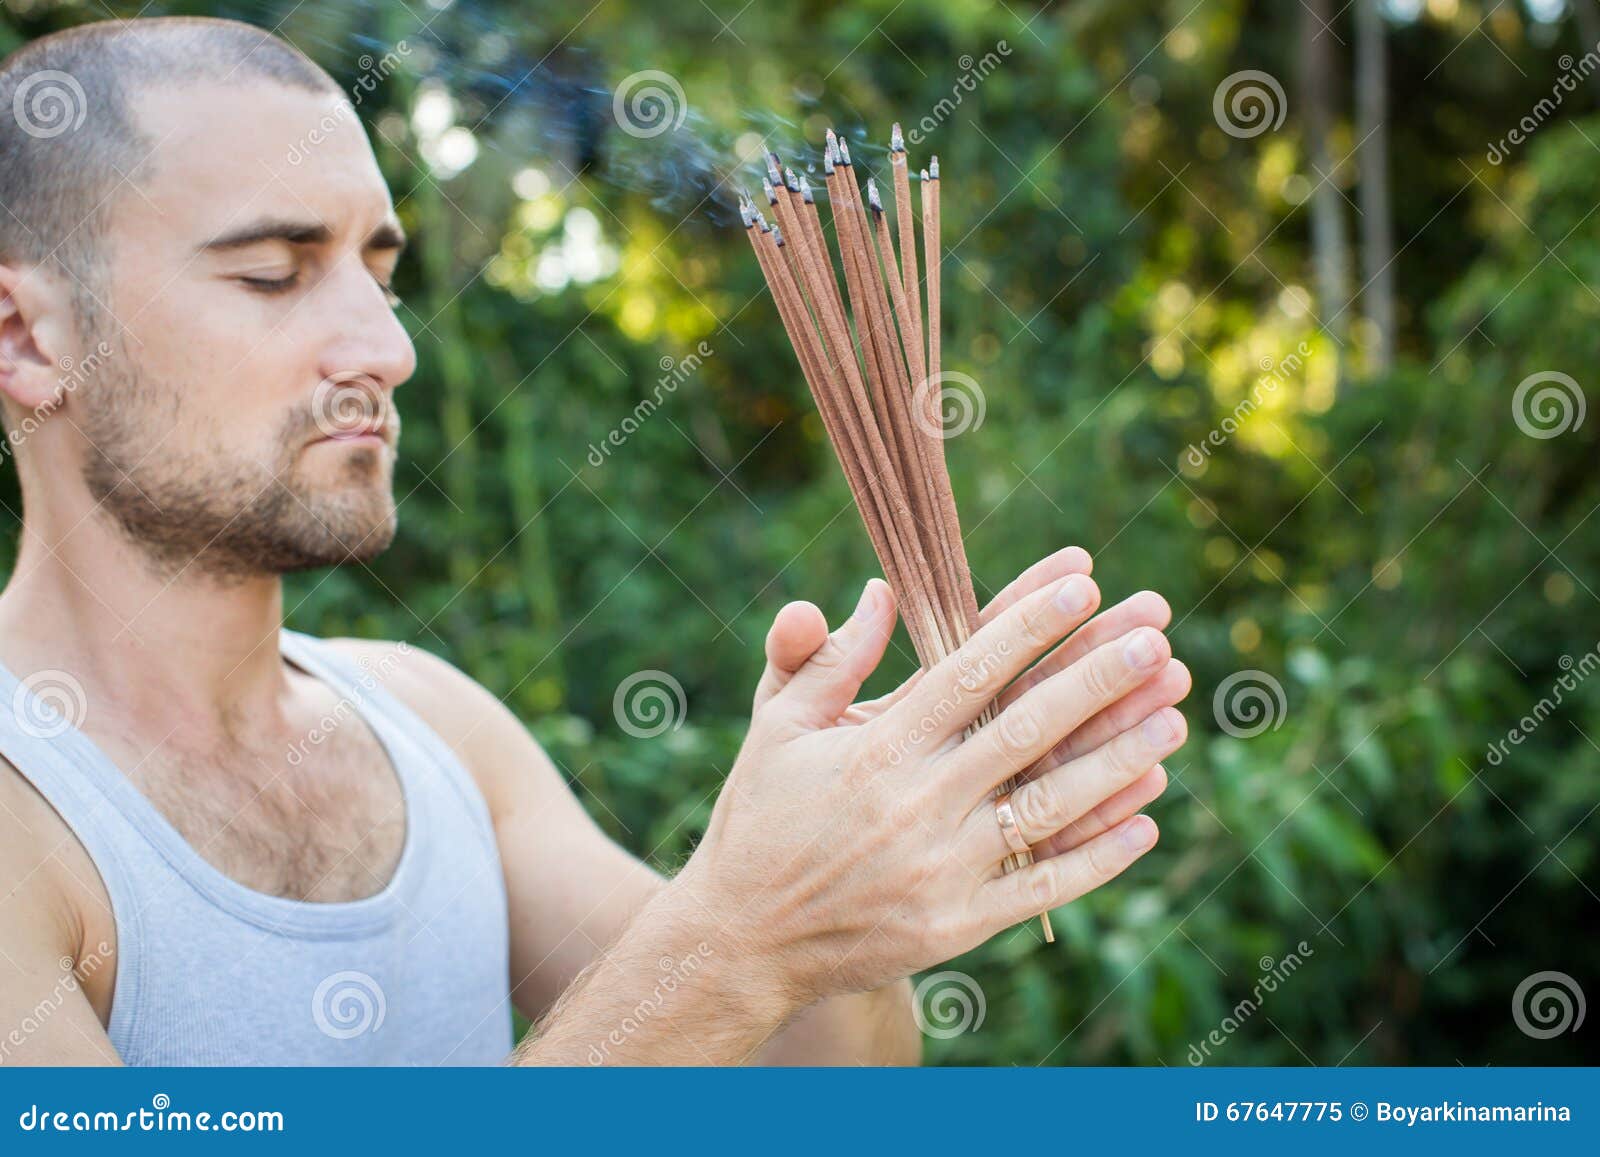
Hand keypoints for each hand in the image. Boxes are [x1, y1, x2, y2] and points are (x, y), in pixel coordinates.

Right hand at [675, 548, 1189, 1007]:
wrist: (741, 942)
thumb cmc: (758, 819)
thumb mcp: (776, 728)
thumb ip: (824, 658)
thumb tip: (876, 592)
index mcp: (874, 750)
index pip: (967, 672)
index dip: (1030, 623)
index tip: (1084, 581)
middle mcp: (915, 806)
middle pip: (1024, 731)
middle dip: (1096, 679)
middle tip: (1155, 636)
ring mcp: (942, 871)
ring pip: (1049, 808)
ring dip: (1118, 760)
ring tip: (1174, 715)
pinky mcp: (958, 927)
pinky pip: (1043, 888)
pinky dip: (1099, 856)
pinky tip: (1147, 818)